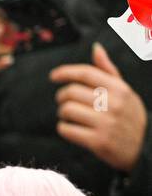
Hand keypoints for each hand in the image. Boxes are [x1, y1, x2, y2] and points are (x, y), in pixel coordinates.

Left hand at [50, 42, 147, 173]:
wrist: (142, 147)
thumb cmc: (128, 116)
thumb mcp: (124, 92)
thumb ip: (108, 71)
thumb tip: (95, 48)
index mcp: (120, 89)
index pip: (87, 74)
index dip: (66, 72)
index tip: (54, 76)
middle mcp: (114, 104)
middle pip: (72, 92)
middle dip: (62, 96)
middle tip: (64, 101)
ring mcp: (106, 123)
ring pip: (67, 110)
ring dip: (62, 113)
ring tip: (69, 116)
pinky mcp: (98, 141)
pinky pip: (67, 130)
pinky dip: (63, 128)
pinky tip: (70, 128)